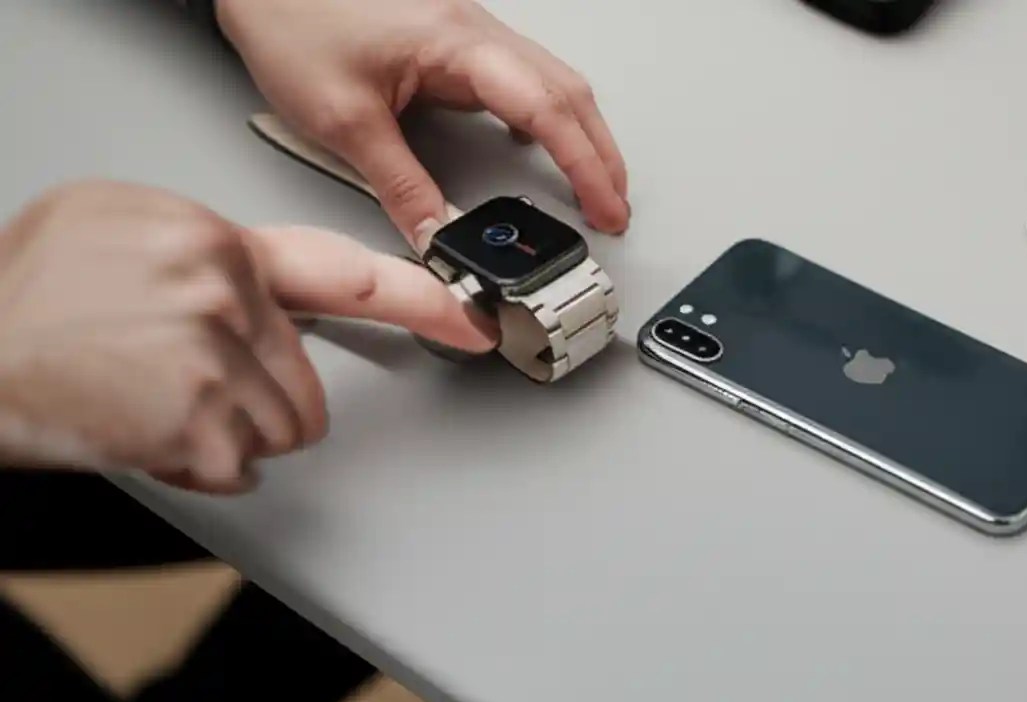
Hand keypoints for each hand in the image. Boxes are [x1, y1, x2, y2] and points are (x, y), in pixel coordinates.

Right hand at [0, 180, 495, 493]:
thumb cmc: (33, 291)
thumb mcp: (126, 223)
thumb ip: (216, 251)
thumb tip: (269, 285)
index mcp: (217, 239)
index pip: (347, 273)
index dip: (422, 302)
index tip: (469, 321)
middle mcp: (227, 294)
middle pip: (309, 383)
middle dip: (262, 393)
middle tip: (184, 373)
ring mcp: (217, 361)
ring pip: (283, 428)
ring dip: (231, 428)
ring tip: (158, 393)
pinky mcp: (199, 426)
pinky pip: (241, 464)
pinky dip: (201, 461)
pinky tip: (148, 421)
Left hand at [216, 0, 630, 239]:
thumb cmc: (290, 18)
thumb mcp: (344, 120)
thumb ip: (400, 186)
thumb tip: (438, 234)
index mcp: (456, 44)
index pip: (545, 108)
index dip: (584, 163)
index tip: (605, 206)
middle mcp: (474, 30)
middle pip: (567, 92)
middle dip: (601, 153)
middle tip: (615, 207)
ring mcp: (468, 30)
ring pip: (551, 80)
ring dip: (580, 133)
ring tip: (593, 183)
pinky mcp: (454, 37)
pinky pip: (521, 75)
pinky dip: (545, 114)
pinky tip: (537, 139)